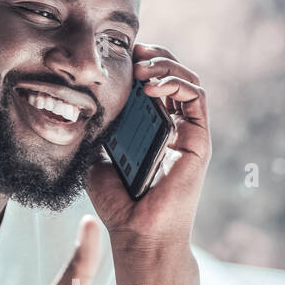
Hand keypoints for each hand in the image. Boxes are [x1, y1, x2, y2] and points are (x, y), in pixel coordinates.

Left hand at [85, 42, 210, 251]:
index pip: (154, 85)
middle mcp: (174, 130)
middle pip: (175, 77)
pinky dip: (176, 83)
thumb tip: (86, 104)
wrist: (136, 232)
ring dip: (166, 65)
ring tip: (141, 66)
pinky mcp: (199, 142)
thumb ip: (99, 132)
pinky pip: (196, 100)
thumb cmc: (118, 205)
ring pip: (189, 82)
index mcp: (153, 131)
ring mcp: (189, 135)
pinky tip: (151, 85)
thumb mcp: (97, 158)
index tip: (120, 55)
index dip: (142, 64)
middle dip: (156, 56)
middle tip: (133, 51)